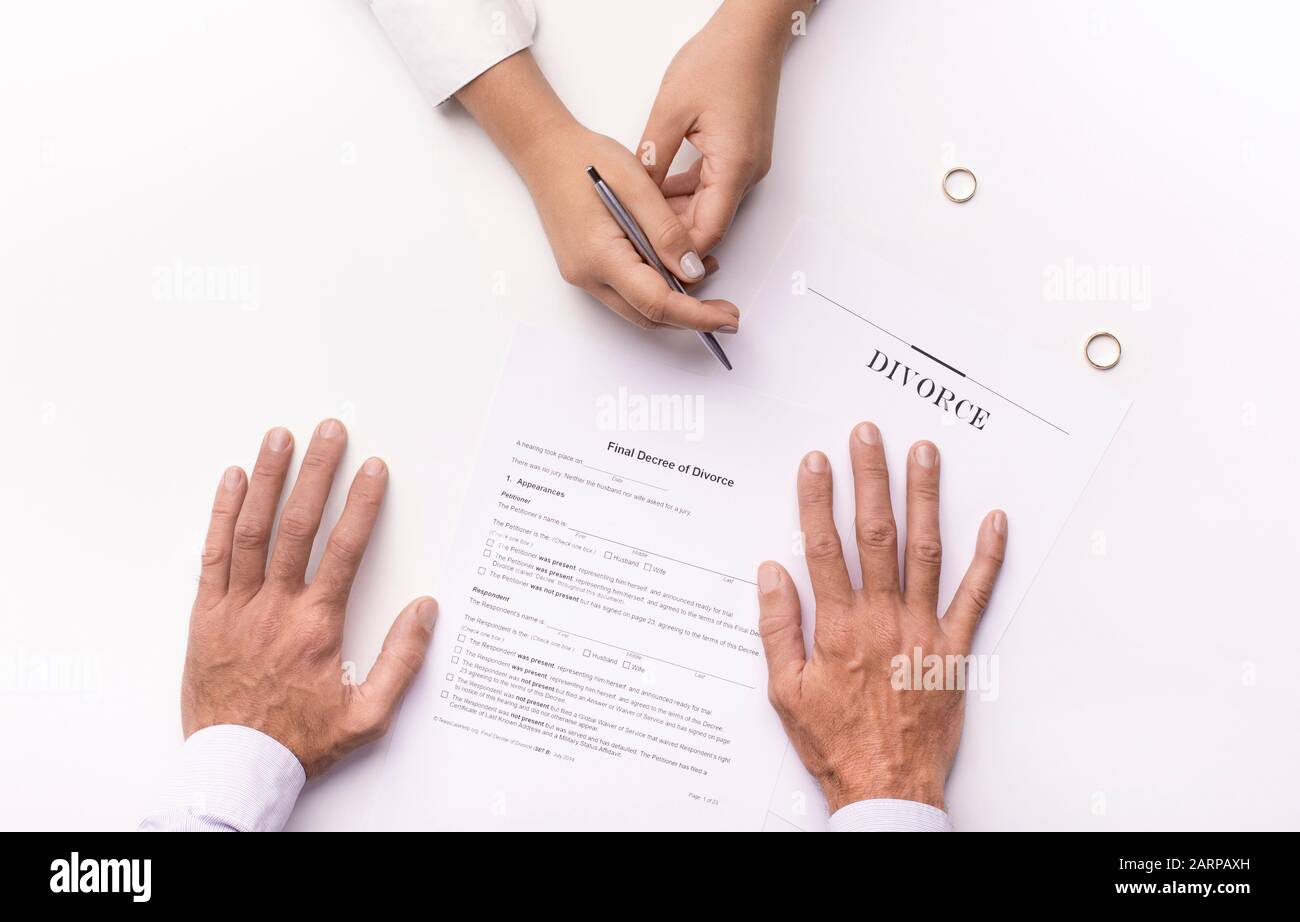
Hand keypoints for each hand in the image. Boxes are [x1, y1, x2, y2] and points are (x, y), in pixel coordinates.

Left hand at [183, 419, 435, 776]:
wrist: (236, 767)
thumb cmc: (302, 741)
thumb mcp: (369, 715)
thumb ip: (402, 660)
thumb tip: (426, 609)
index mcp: (317, 625)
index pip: (346, 548)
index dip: (363, 503)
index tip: (374, 469)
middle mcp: (276, 607)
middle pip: (299, 525)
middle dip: (317, 471)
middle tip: (329, 431)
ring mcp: (237, 607)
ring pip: (253, 530)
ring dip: (269, 479)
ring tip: (280, 437)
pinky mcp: (206, 615)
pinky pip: (213, 555)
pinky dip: (223, 513)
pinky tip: (234, 479)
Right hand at [457, 51, 739, 332]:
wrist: (545, 152)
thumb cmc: (587, 160)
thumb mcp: (638, 186)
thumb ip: (667, 232)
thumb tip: (694, 272)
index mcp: (601, 257)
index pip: (657, 303)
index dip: (697, 316)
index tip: (728, 319)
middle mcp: (589, 276)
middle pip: (648, 316)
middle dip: (691, 318)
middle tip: (728, 312)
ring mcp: (584, 276)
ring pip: (639, 308)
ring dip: (675, 303)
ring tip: (706, 273)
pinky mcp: (586, 269)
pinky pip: (627, 291)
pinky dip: (656, 287)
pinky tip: (676, 264)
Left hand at [641, 1, 810, 254]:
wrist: (752, 33)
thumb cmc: (719, 59)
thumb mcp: (671, 110)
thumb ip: (652, 158)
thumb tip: (636, 194)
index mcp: (734, 165)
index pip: (708, 231)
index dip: (678, 250)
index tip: (648, 258)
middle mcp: (747, 173)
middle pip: (709, 225)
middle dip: (672, 235)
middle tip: (634, 236)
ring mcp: (747, 166)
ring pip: (709, 208)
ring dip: (677, 213)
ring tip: (638, 214)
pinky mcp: (741, 156)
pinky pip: (712, 188)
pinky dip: (686, 194)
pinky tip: (657, 190)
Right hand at [757, 423, 1007, 811]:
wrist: (886, 787)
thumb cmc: (834, 742)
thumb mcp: (784, 690)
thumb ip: (776, 627)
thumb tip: (771, 574)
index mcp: (837, 627)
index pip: (823, 547)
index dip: (816, 499)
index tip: (815, 461)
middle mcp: (882, 618)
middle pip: (874, 533)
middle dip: (869, 477)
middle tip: (868, 434)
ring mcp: (923, 630)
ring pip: (924, 550)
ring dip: (923, 496)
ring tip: (923, 453)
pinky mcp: (954, 648)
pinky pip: (975, 595)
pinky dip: (988, 556)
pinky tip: (994, 520)